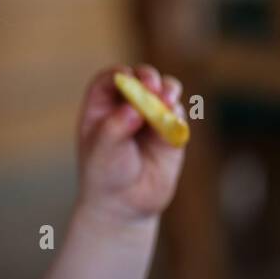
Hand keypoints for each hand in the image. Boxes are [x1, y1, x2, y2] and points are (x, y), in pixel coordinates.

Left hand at [75, 63, 186, 225]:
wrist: (125, 204)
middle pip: (140, 78)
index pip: (111, 78)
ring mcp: (150, 115)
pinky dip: (177, 112)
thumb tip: (135, 107)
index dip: (121, 74)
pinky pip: (177, 113)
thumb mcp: (103, 150)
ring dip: (167, 90)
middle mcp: (127, 104)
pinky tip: (172, 120)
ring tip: (167, 100)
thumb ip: (117, 126)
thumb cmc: (105, 173)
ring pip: (163, 91)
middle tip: (153, 87)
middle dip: (148, 78)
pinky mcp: (170, 129)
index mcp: (102, 105)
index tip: (128, 79)